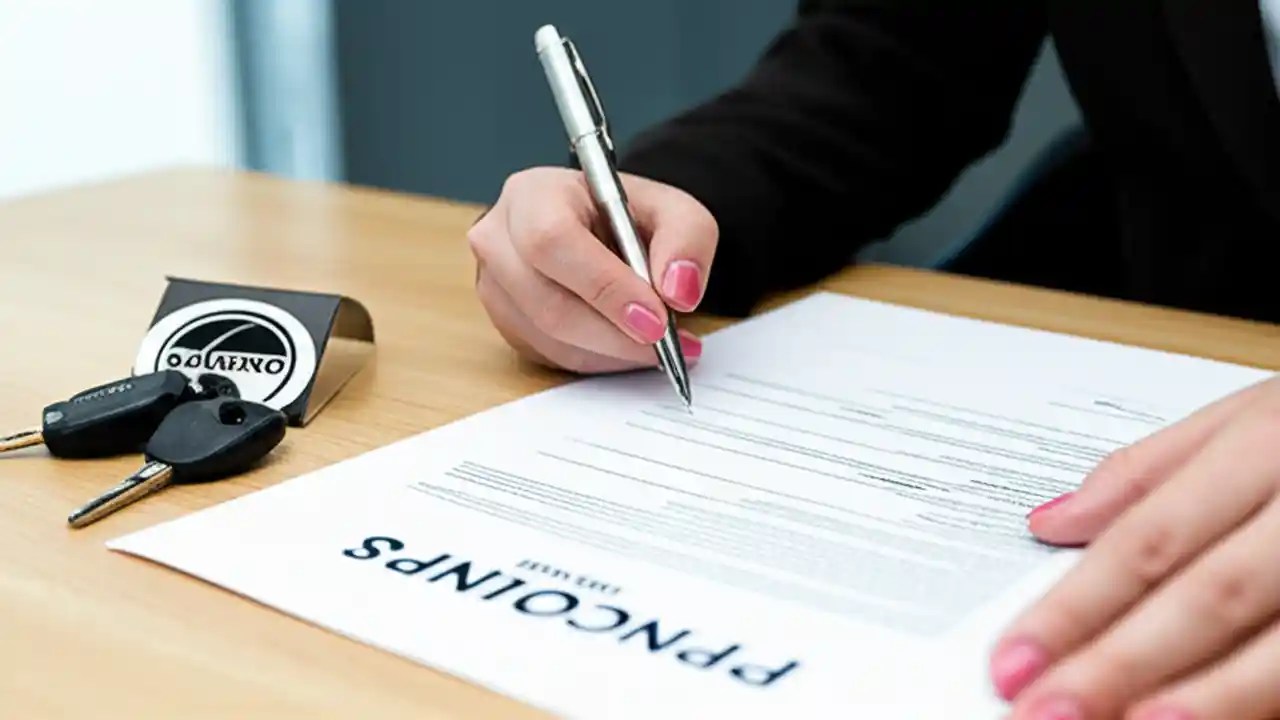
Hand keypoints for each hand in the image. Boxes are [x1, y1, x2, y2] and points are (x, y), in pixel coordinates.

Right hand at [468, 166, 714, 372]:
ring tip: (661, 347)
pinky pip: (552, 356)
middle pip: (547, 302)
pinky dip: (600, 360)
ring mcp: (496, 286)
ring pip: (550, 338)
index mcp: (534, 194)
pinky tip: (631, 348)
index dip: (605, 287)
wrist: (599, 229)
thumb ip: (687, 240)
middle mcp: (499, 239)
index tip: (654, 319)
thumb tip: (678, 292)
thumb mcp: (673, 209)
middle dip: (613, 333)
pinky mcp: (507, 323)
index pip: (554, 241)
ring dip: (612, 352)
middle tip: (664, 343)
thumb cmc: (627, 216)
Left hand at [990, 376, 1279, 718]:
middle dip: (1119, 664)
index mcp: (1268, 444)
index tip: (1014, 659)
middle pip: (1206, 598)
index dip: (1076, 606)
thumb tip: (1050, 524)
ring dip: (1205, 701)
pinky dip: (1273, 703)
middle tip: (1045, 713)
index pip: (1149, 539)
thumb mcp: (1250, 411)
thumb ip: (1147, 472)